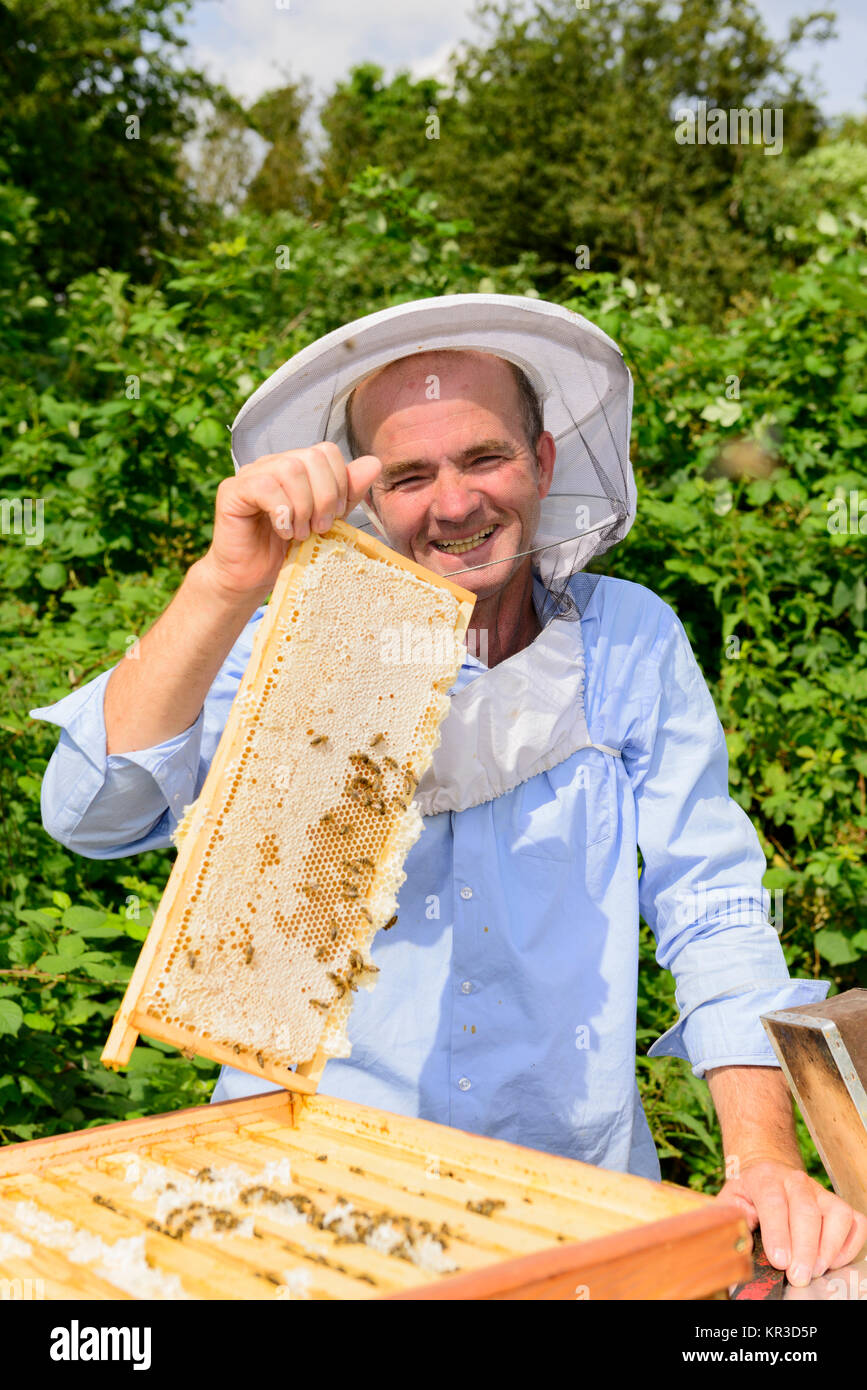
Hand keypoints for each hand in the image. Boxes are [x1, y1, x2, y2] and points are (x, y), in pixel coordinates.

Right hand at [201, 445, 381, 600]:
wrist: (251, 579)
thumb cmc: (286, 552)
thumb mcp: (327, 522)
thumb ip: (347, 494)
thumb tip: (373, 463)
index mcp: (296, 467)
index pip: (326, 451)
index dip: (339, 482)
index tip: (336, 515)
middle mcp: (272, 464)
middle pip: (311, 457)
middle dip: (324, 496)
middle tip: (319, 528)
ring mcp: (250, 474)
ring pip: (290, 469)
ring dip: (303, 506)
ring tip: (300, 534)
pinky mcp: (232, 491)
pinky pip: (264, 486)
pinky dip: (282, 512)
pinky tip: (283, 532)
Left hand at [716, 1159, 866, 1285]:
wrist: (768, 1173)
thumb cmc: (749, 1194)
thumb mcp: (730, 1200)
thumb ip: (731, 1218)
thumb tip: (742, 1242)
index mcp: (765, 1178)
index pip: (774, 1202)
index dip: (778, 1233)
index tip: (779, 1261)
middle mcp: (796, 1181)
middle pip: (806, 1211)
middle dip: (804, 1249)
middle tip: (797, 1276)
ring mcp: (821, 1192)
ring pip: (836, 1214)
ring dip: (829, 1247)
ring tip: (815, 1270)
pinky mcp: (839, 1205)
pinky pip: (855, 1222)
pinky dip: (848, 1245)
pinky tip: (832, 1262)